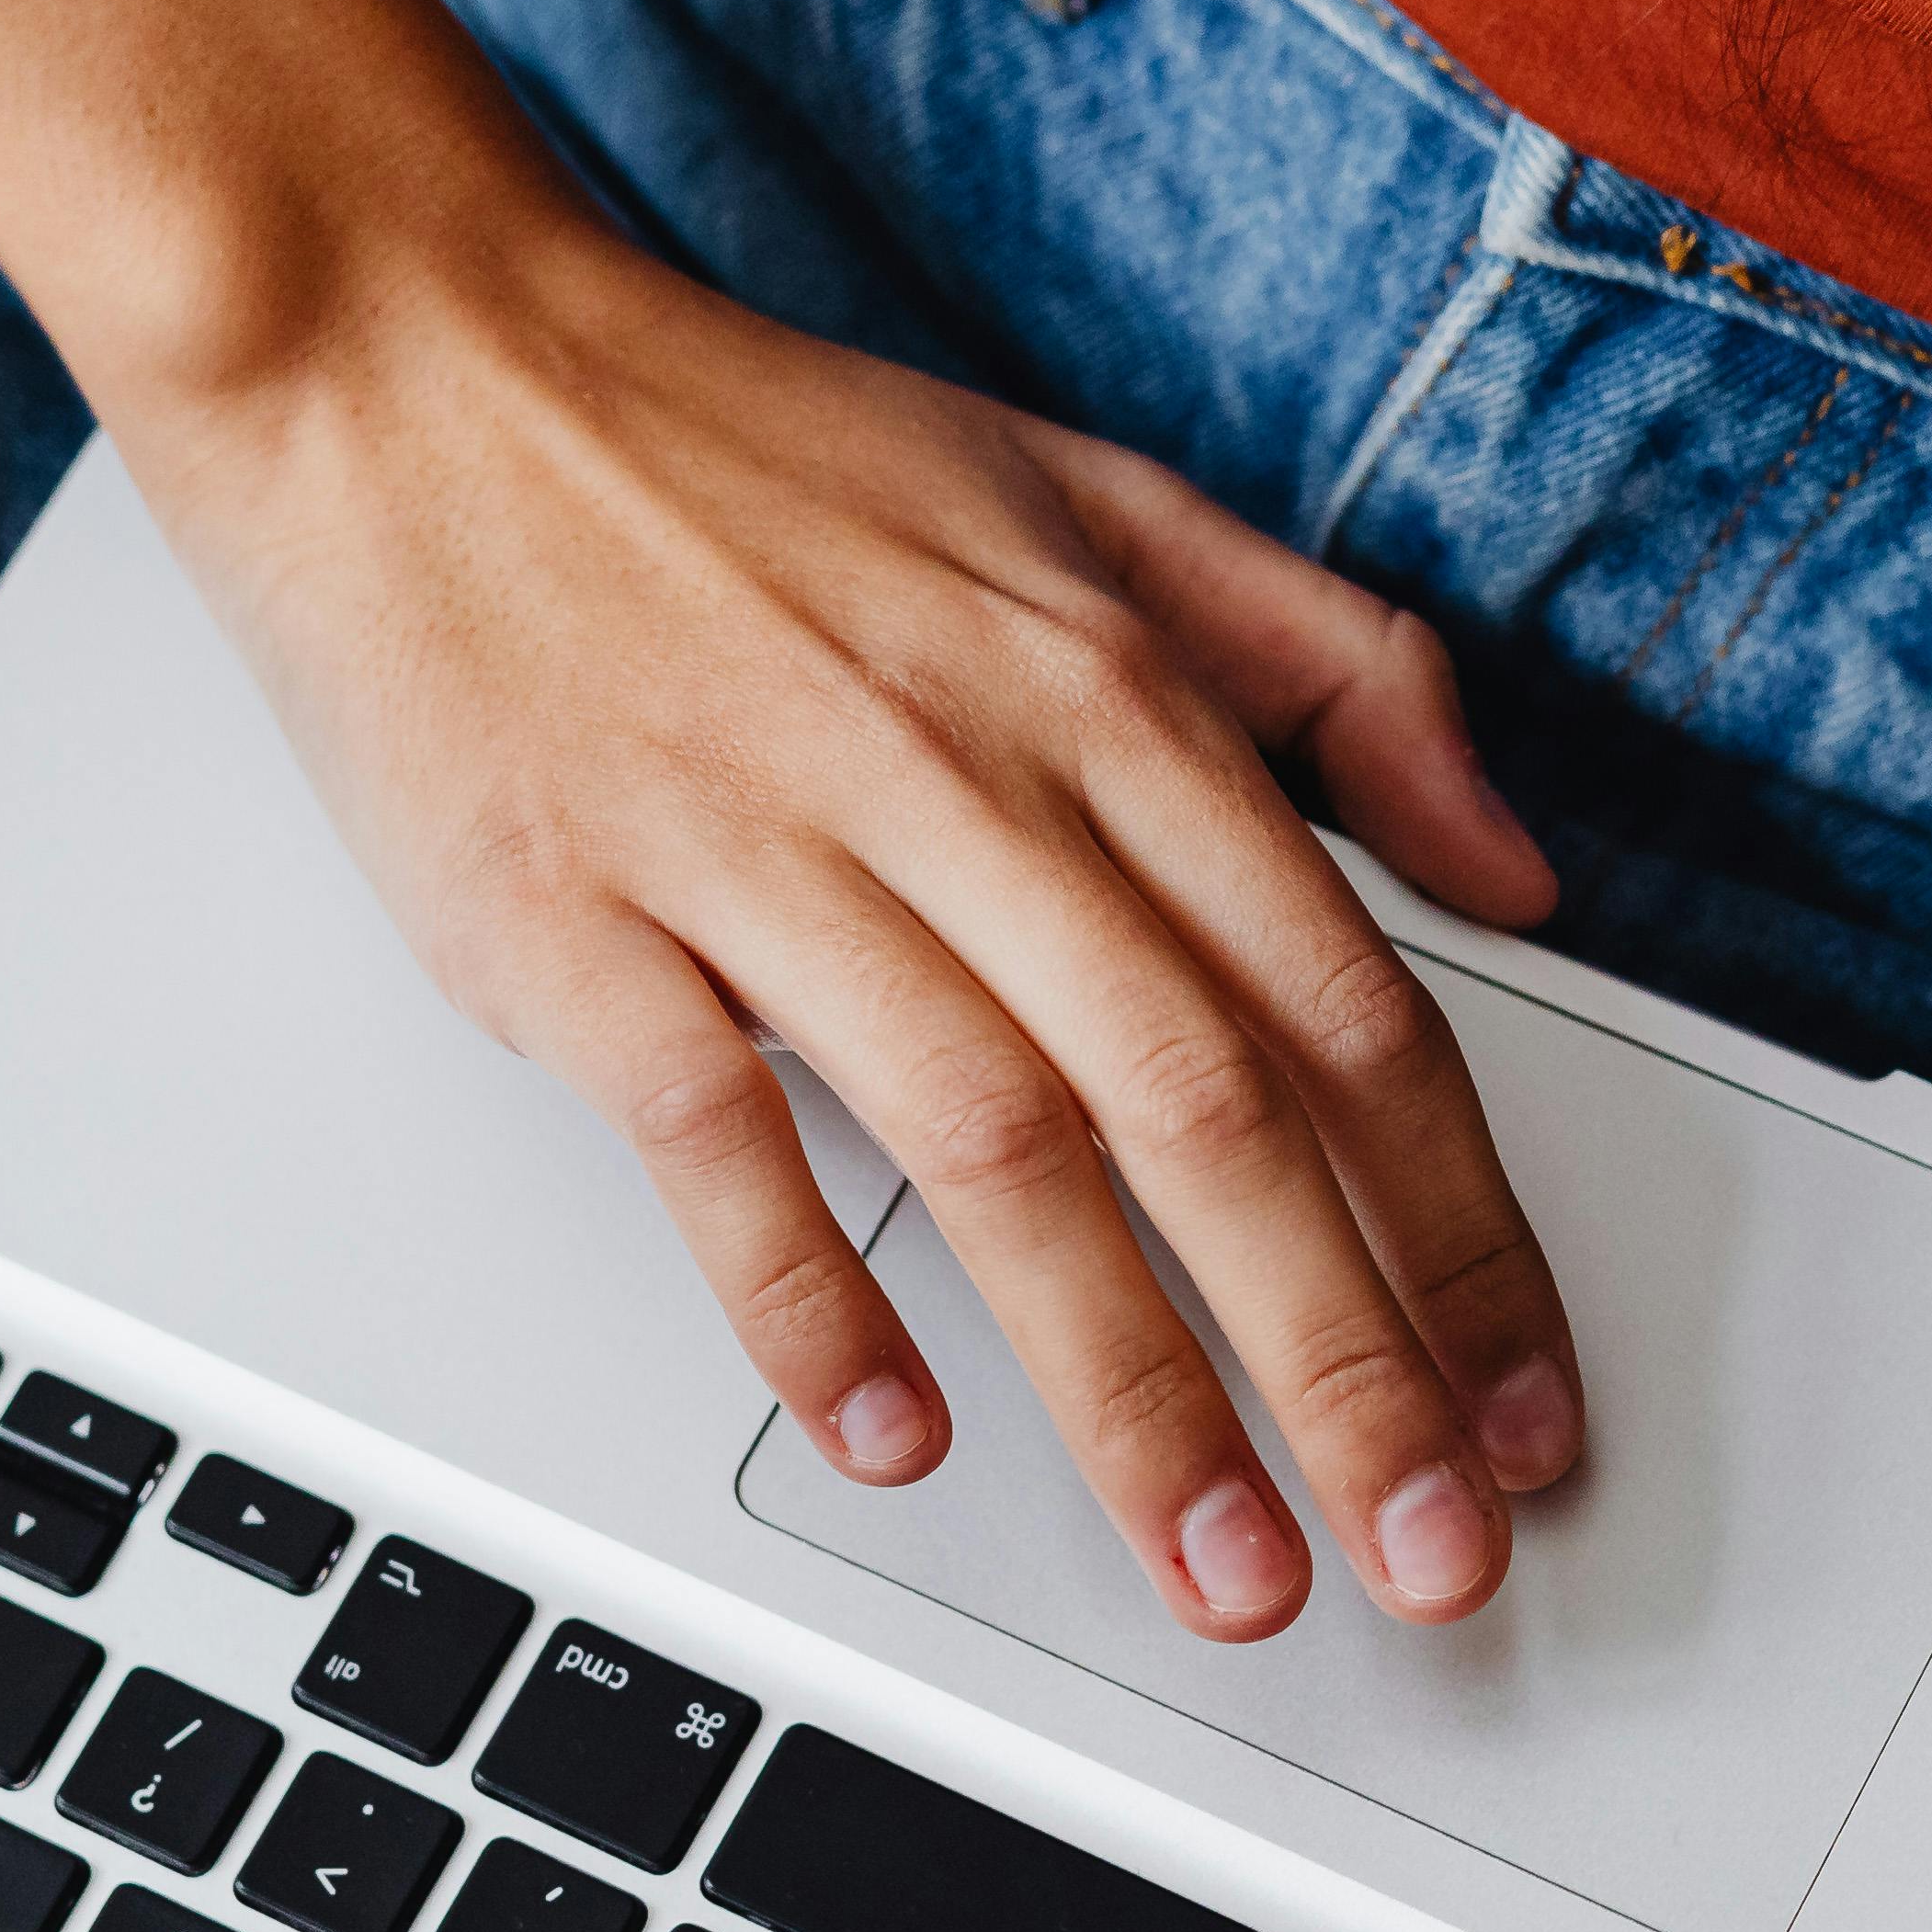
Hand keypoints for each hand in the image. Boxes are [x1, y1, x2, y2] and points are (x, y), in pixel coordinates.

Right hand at [140, 227, 1587, 1639]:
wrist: (413, 366)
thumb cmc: (743, 456)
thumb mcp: (1094, 499)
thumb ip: (1335, 669)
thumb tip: (1513, 865)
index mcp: (1104, 684)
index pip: (1345, 1003)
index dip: (1458, 1228)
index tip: (1519, 1405)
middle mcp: (958, 767)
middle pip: (1205, 1104)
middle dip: (1345, 1359)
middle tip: (1425, 1560)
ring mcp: (759, 844)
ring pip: (998, 1146)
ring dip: (1128, 1384)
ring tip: (1222, 1565)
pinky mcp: (571, 913)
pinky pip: (715, 1132)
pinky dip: (811, 1292)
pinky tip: (898, 1430)